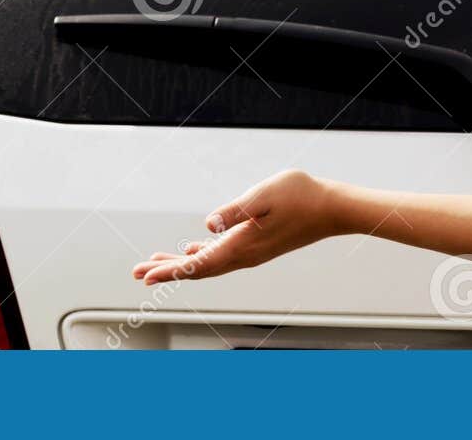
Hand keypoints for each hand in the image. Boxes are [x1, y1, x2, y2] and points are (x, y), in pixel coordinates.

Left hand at [130, 169, 342, 284]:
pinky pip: (221, 257)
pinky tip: (193, 249)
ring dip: (180, 264)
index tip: (146, 275)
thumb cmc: (301, 196)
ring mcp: (251, 252)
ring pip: (207, 264)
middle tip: (139, 272)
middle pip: (197, 269)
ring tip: (156, 262)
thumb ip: (235, 211)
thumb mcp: (264, 196)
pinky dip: (201, 256)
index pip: (197, 265)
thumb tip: (207, 224)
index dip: (169, 269)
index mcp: (242, 246)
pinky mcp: (257, 246)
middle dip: (167, 269)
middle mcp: (244, 255)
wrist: (332, 209)